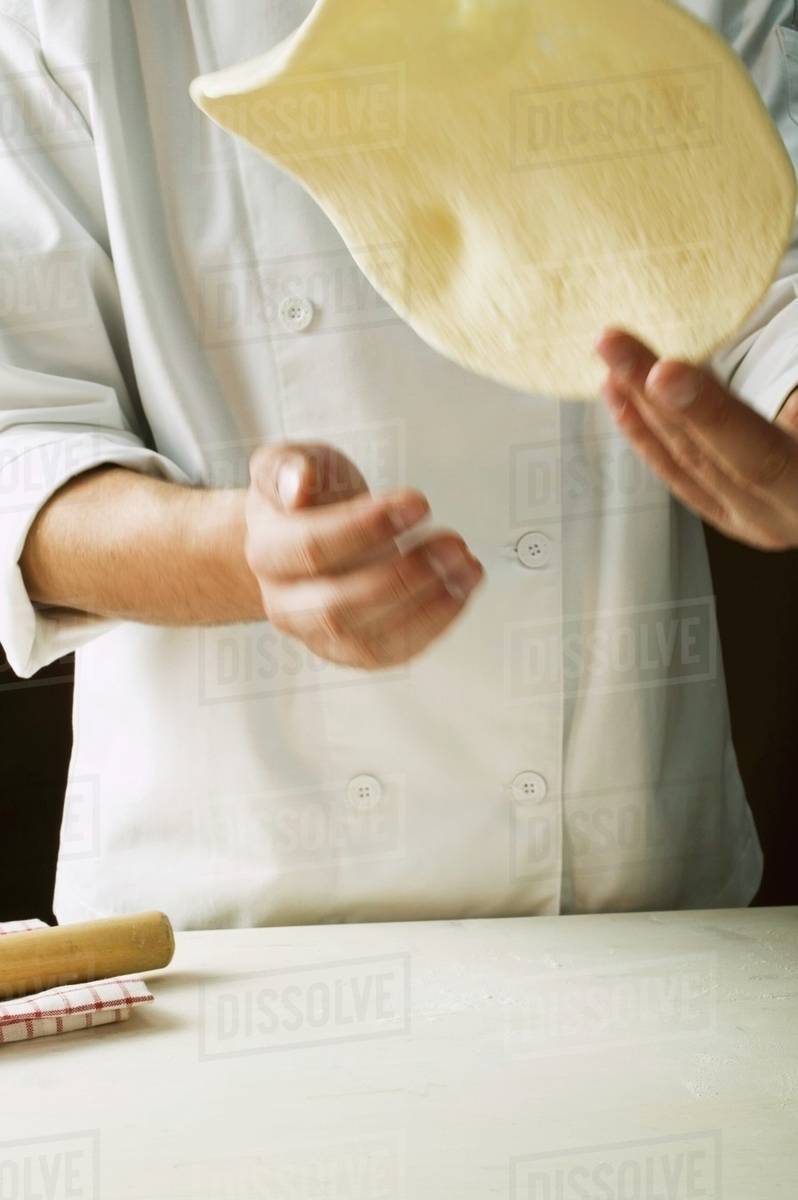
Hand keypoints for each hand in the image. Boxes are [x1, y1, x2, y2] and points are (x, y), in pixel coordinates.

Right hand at [244, 442, 483, 668]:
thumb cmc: (307, 498)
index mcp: (266, 552)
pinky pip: (393, 653)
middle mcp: (285, 604)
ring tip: (466, 566)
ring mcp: (318, 636)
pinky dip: (434, 624)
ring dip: (428, 605)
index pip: (311, 548)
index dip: (366, 528)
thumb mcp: (289, 463)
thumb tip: (299, 482)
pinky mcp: (353, 652)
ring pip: (369, 639)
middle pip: (337, 607)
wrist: (303, 537)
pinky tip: (460, 590)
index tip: (417, 503)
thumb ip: (288, 464)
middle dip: (403, 577)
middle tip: (452, 543)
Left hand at [596, 330, 797, 550]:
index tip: (664, 371)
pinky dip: (646, 435)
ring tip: (609, 354)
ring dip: (639, 406)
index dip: (707, 412)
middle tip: (612, 342)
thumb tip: (776, 393)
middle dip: (652, 393)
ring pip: (685, 463)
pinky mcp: (734, 517)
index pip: (757, 453)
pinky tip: (619, 398)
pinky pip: (679, 477)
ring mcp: (755, 522)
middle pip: (706, 452)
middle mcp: (784, 516)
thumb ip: (791, 394)